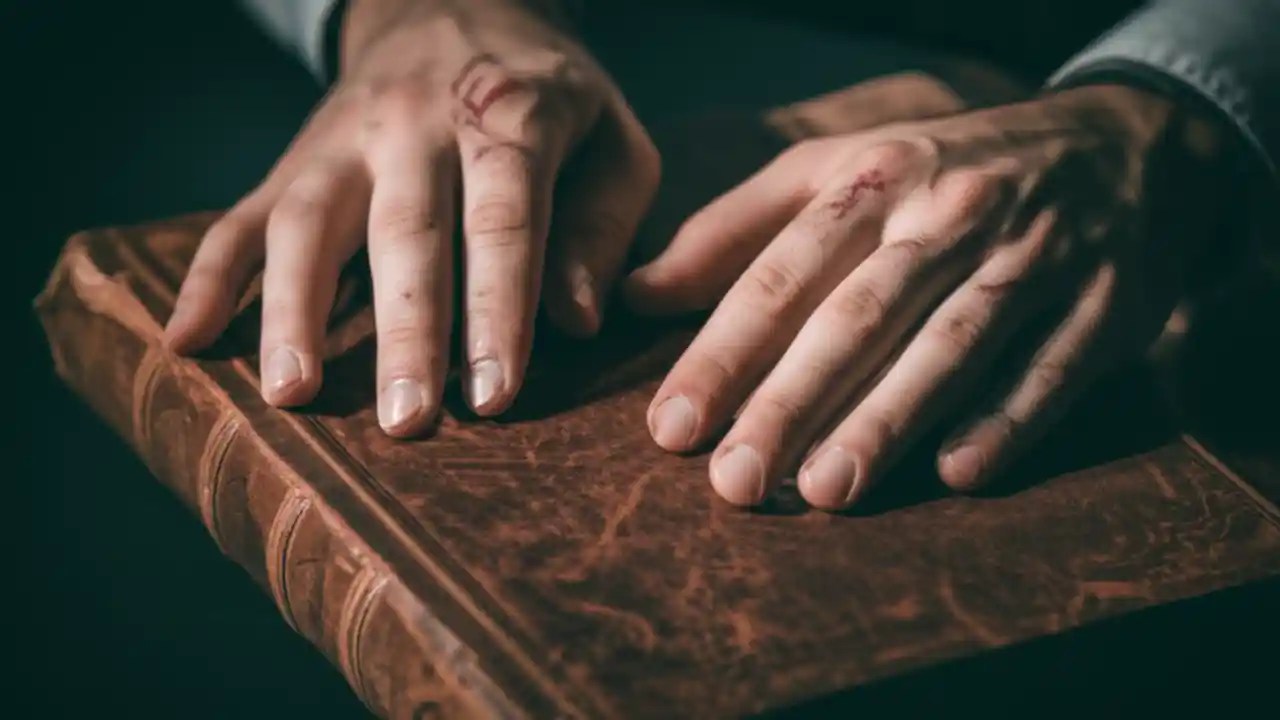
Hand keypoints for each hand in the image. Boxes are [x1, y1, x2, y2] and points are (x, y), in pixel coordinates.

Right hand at [165, 0, 658, 435]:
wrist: (456, 9)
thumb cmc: (549, 98)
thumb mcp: (613, 140)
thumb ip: (602, 225)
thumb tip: (576, 318)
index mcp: (509, 114)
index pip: (502, 218)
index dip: (499, 307)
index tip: (494, 394)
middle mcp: (417, 122)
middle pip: (405, 230)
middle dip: (404, 331)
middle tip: (406, 421)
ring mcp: (345, 139)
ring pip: (309, 220)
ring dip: (294, 309)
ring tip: (290, 394)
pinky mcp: (295, 158)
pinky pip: (243, 214)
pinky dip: (209, 276)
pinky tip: (186, 338)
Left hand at [627, 84, 1228, 508]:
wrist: (1119, 142)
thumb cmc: (943, 170)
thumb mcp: (835, 168)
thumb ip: (733, 230)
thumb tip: (635, 296)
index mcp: (874, 178)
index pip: (782, 271)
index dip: (722, 351)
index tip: (671, 426)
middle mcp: (949, 214)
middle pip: (859, 315)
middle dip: (792, 400)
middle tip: (734, 481)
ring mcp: (1034, 258)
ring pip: (949, 345)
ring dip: (888, 419)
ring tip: (825, 491)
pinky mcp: (1103, 305)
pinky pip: (1051, 367)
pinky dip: (1007, 419)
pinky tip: (958, 473)